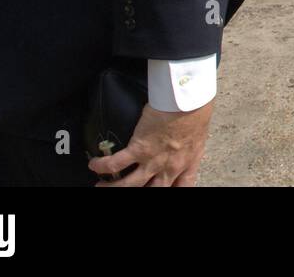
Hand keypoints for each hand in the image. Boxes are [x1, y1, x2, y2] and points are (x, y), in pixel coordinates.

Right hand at [87, 100, 212, 186]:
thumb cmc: (196, 111)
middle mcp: (170, 167)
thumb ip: (190, 147)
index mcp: (187, 164)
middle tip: (124, 189)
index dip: (171, 190)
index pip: (182, 187)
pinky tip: (94, 164)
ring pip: (129, 184)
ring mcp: (153, 161)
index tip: (163, 188)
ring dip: (113, 186)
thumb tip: (183, 143)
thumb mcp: (199, 135)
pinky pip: (116, 163)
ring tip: (101, 185)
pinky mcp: (138, 149)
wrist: (188, 102)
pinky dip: (102, 166)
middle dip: (136, 192)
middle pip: (152, 191)